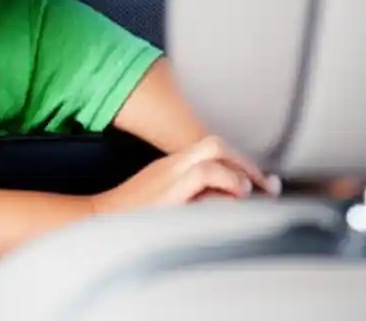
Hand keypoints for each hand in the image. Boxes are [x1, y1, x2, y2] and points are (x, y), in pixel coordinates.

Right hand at [92, 135, 280, 212]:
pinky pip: (205, 171)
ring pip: (213, 149)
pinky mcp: (168, 186)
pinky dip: (227, 180)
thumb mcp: (168, 205)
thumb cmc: (131, 220)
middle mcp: (171, 164)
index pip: (212, 151)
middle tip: (267, 184)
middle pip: (214, 143)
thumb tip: (231, 203)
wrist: (98, 222)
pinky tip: (237, 195)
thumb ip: (195, 199)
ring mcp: (169, 172)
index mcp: (171, 166)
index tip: (261, 182)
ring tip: (254, 189)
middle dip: (246, 161)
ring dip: (240, 168)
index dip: (241, 163)